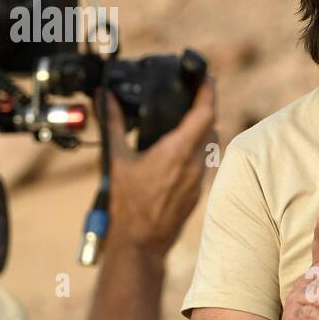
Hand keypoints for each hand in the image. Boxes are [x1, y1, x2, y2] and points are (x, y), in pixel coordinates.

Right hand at [105, 77, 216, 258]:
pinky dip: (200, 147)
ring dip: (205, 127)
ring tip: (190, 117)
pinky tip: (183, 148)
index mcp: (177, 151)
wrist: (142, 242)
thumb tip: (106, 99)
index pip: (205, 112)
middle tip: (197, 92)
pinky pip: (206, 161)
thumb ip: (113, 125)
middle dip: (206, 106)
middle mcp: (195, 163)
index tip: (206, 77)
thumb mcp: (117, 160)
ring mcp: (200, 179)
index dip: (208, 90)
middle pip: (212, 125)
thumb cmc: (128, 205)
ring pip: (212, 144)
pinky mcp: (198, 191)